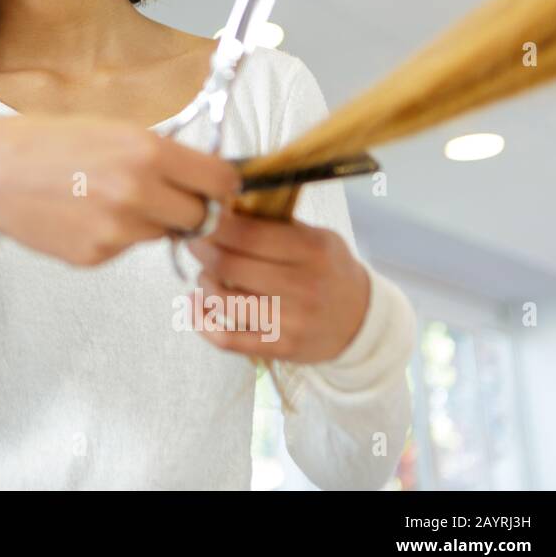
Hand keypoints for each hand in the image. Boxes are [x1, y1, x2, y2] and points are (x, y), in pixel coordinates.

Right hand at [0, 115, 243, 266]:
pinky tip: (84, 214)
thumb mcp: (112, 128)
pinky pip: (126, 248)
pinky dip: (115, 234)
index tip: (213, 183)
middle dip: (190, 206)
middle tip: (166, 193)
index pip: (221, 181)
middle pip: (201, 216)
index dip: (220, 183)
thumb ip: (160, 153)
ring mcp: (117, 231)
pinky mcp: (96, 257)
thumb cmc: (47, 141)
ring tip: (108, 197)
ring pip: (162, 234)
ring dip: (150, 221)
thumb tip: (202, 175)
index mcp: (147, 153)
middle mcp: (138, 194)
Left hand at [186, 207, 370, 362]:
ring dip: (203, 282)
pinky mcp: (280, 348)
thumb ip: (276, 224)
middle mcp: (304, 286)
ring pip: (224, 301)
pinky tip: (194, 304)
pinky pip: (227, 339)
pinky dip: (201, 321)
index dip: (216, 225)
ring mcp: (292, 322)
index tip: (203, 218)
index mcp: (313, 250)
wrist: (361, 320)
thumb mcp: (317, 237)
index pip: (249, 234)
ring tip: (204, 273)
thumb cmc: (328, 270)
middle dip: (203, 251)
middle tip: (194, 243)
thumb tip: (224, 208)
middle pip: (231, 265)